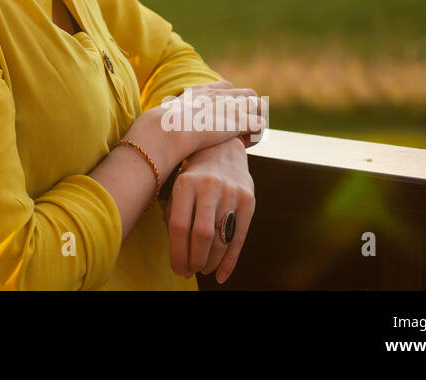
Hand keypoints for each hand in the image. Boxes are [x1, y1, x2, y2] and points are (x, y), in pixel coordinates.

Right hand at [156, 80, 264, 155]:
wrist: (167, 129)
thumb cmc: (159, 128)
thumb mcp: (163, 117)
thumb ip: (167, 119)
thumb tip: (153, 130)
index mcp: (201, 92)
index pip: (225, 87)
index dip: (229, 102)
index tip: (222, 118)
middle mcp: (219, 94)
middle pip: (246, 93)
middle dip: (247, 109)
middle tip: (238, 128)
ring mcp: (231, 106)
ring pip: (259, 104)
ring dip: (255, 118)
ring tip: (245, 136)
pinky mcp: (239, 120)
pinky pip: (259, 124)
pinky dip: (255, 135)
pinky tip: (244, 144)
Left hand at [162, 135, 254, 283]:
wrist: (223, 150)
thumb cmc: (193, 176)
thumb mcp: (179, 189)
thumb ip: (175, 217)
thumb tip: (178, 256)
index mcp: (185, 183)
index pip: (180, 226)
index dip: (177, 252)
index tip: (177, 268)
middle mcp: (210, 187)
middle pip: (202, 234)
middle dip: (195, 260)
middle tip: (189, 272)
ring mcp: (232, 192)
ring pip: (222, 238)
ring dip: (211, 261)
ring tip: (202, 269)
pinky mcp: (249, 200)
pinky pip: (240, 238)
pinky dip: (230, 261)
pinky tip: (221, 275)